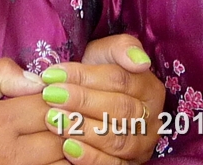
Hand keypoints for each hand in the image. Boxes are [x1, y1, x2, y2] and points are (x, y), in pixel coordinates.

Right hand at [0, 59, 64, 164]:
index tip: (63, 94)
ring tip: (67, 135)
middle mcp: (9, 152)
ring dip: (69, 147)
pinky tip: (55, 154)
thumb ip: (2, 75)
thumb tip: (38, 78)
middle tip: (72, 114)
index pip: (48, 105)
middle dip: (70, 122)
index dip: (63, 97)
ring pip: (61, 161)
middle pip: (60, 135)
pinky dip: (58, 164)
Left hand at [41, 35, 165, 164]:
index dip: (85, 77)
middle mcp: (152, 120)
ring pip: (116, 139)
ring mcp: (142, 146)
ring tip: (54, 120)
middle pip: (119, 110)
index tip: (54, 74)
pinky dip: (90, 158)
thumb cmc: (96, 74)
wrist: (88, 100)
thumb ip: (123, 48)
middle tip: (50, 97)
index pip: (119, 80)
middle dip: (81, 102)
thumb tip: (141, 62)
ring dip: (83, 129)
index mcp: (150, 88)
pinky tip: (67, 148)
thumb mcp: (106, 53)